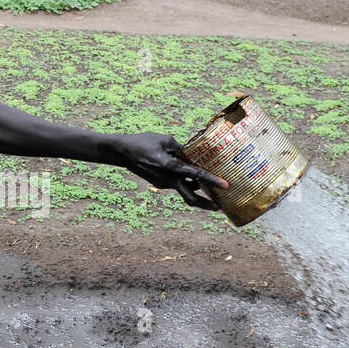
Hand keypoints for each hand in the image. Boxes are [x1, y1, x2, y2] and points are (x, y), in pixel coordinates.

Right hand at [111, 133, 227, 210]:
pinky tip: (192, 176)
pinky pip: (177, 184)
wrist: (122, 152)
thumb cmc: (143, 142)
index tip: (226, 186)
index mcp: (171, 167)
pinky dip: (186, 182)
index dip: (212, 181)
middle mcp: (168, 180)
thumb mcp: (166, 140)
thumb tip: (194, 153)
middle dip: (205, 204)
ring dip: (197, 190)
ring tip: (210, 187)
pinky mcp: (159, 183)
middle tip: (219, 206)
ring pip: (184, 190)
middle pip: (190, 198)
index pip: (196, 175)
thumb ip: (182, 148)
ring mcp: (163, 184)